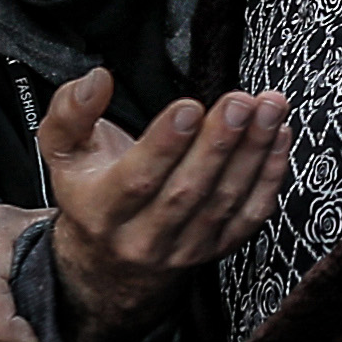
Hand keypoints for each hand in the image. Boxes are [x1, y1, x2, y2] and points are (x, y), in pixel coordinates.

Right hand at [40, 67, 290, 341]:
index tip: (190, 107)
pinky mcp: (217, 249)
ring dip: (252, 152)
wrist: (109, 261)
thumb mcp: (63, 151)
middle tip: (240, 101)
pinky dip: (270, 175)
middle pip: (187, 192)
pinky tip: (279, 136)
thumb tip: (97, 80)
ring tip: (269, 108)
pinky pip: (250, 215)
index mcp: (101, 211)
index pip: (137, 181)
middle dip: (218, 144)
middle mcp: (143, 238)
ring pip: (224, 201)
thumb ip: (71, 112)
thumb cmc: (89, 191)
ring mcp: (184, 248)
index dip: (165, 145)